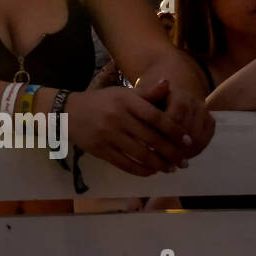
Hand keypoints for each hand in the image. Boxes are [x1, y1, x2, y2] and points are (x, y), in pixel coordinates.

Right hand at [64, 85, 192, 176]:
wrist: (67, 112)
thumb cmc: (101, 102)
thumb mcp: (122, 93)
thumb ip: (146, 93)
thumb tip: (169, 84)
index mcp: (126, 101)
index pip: (157, 118)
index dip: (175, 131)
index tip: (188, 142)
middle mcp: (118, 117)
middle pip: (152, 139)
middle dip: (172, 153)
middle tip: (184, 161)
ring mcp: (108, 135)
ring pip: (141, 154)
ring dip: (160, 165)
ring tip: (171, 168)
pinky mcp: (100, 150)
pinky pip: (126, 164)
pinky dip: (142, 170)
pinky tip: (152, 171)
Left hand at [134, 56, 214, 157]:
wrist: (165, 98)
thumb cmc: (149, 101)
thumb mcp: (143, 100)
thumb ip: (149, 98)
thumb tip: (162, 86)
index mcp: (178, 94)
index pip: (176, 116)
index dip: (165, 133)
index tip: (151, 147)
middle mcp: (194, 101)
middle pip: (188, 130)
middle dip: (174, 147)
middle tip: (161, 161)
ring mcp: (204, 112)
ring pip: (198, 138)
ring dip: (184, 152)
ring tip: (170, 163)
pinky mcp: (210, 122)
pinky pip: (205, 141)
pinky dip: (193, 151)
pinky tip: (180, 157)